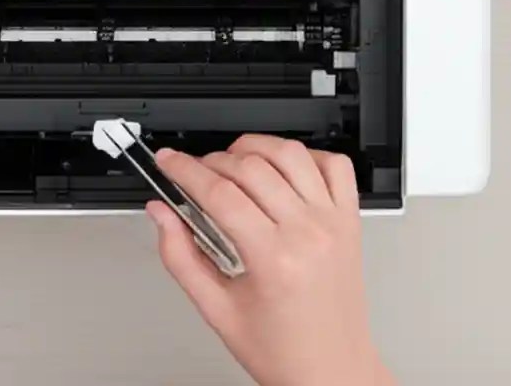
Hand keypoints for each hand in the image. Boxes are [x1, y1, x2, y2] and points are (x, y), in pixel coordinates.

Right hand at [150, 136, 393, 385]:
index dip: (184, 169)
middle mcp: (309, 233)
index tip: (168, 162)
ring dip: (255, 147)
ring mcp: (334, 223)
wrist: (332, 371)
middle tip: (192, 173)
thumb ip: (181, 257)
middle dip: (211, 160)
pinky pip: (334, 166)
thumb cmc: (283, 351)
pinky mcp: (350, 221)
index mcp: (274, 259)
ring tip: (232, 162)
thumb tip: (161, 215)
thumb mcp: (217, 310)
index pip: (219, 192)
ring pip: (292, 154)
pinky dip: (306, 156)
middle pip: (251, 167)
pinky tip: (283, 169)